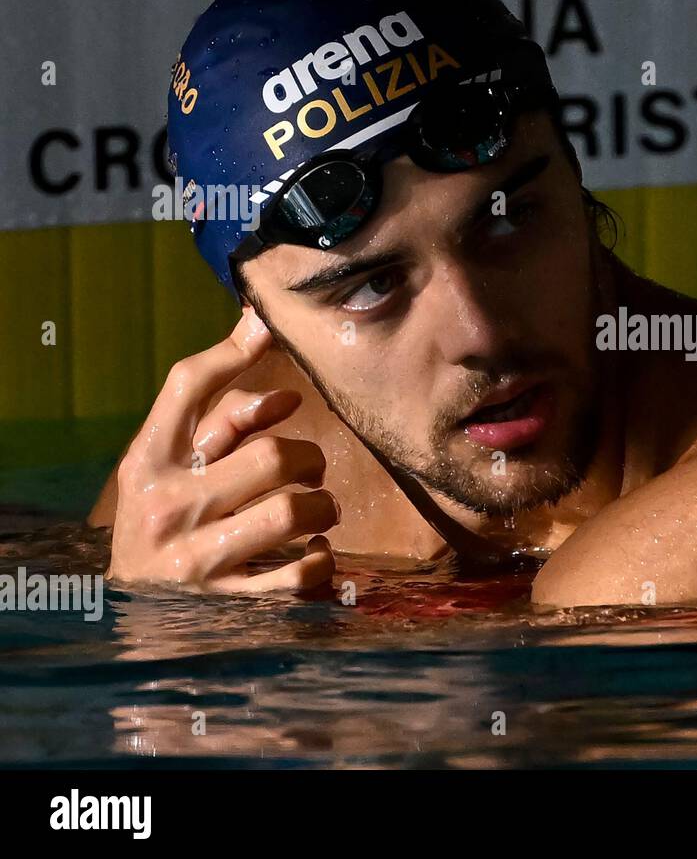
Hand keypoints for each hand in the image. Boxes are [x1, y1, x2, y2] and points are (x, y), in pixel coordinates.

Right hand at [107, 309, 337, 592]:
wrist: (125, 618)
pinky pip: (299, 576)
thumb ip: (221, 425)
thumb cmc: (163, 525)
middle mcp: (168, 506)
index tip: (267, 327)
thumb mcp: (171, 470)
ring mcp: (197, 560)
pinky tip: (314, 553)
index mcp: (148, 461)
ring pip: (292, 513)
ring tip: (319, 512)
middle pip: (272, 456)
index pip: (188, 386)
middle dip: (309, 458)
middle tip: (309, 471)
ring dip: (323, 508)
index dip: (234, 350)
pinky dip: (320, 562)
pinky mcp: (226, 604)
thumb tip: (288, 393)